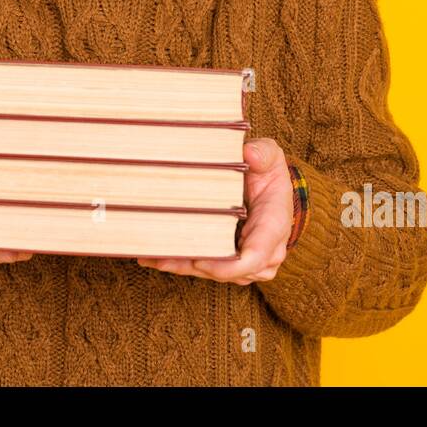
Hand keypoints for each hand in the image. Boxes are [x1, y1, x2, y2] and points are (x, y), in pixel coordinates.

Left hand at [136, 137, 291, 284]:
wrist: (271, 191)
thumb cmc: (268, 174)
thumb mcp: (270, 156)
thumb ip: (263, 154)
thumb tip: (250, 154)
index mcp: (274, 226)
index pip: (256, 256)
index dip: (228, 266)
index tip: (200, 261)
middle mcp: (265, 252)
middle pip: (229, 271)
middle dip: (194, 266)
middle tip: (162, 257)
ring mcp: (250, 262)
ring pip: (214, 273)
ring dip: (183, 267)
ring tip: (152, 257)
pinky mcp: (234, 263)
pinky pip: (208, 269)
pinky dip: (182, 264)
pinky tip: (155, 258)